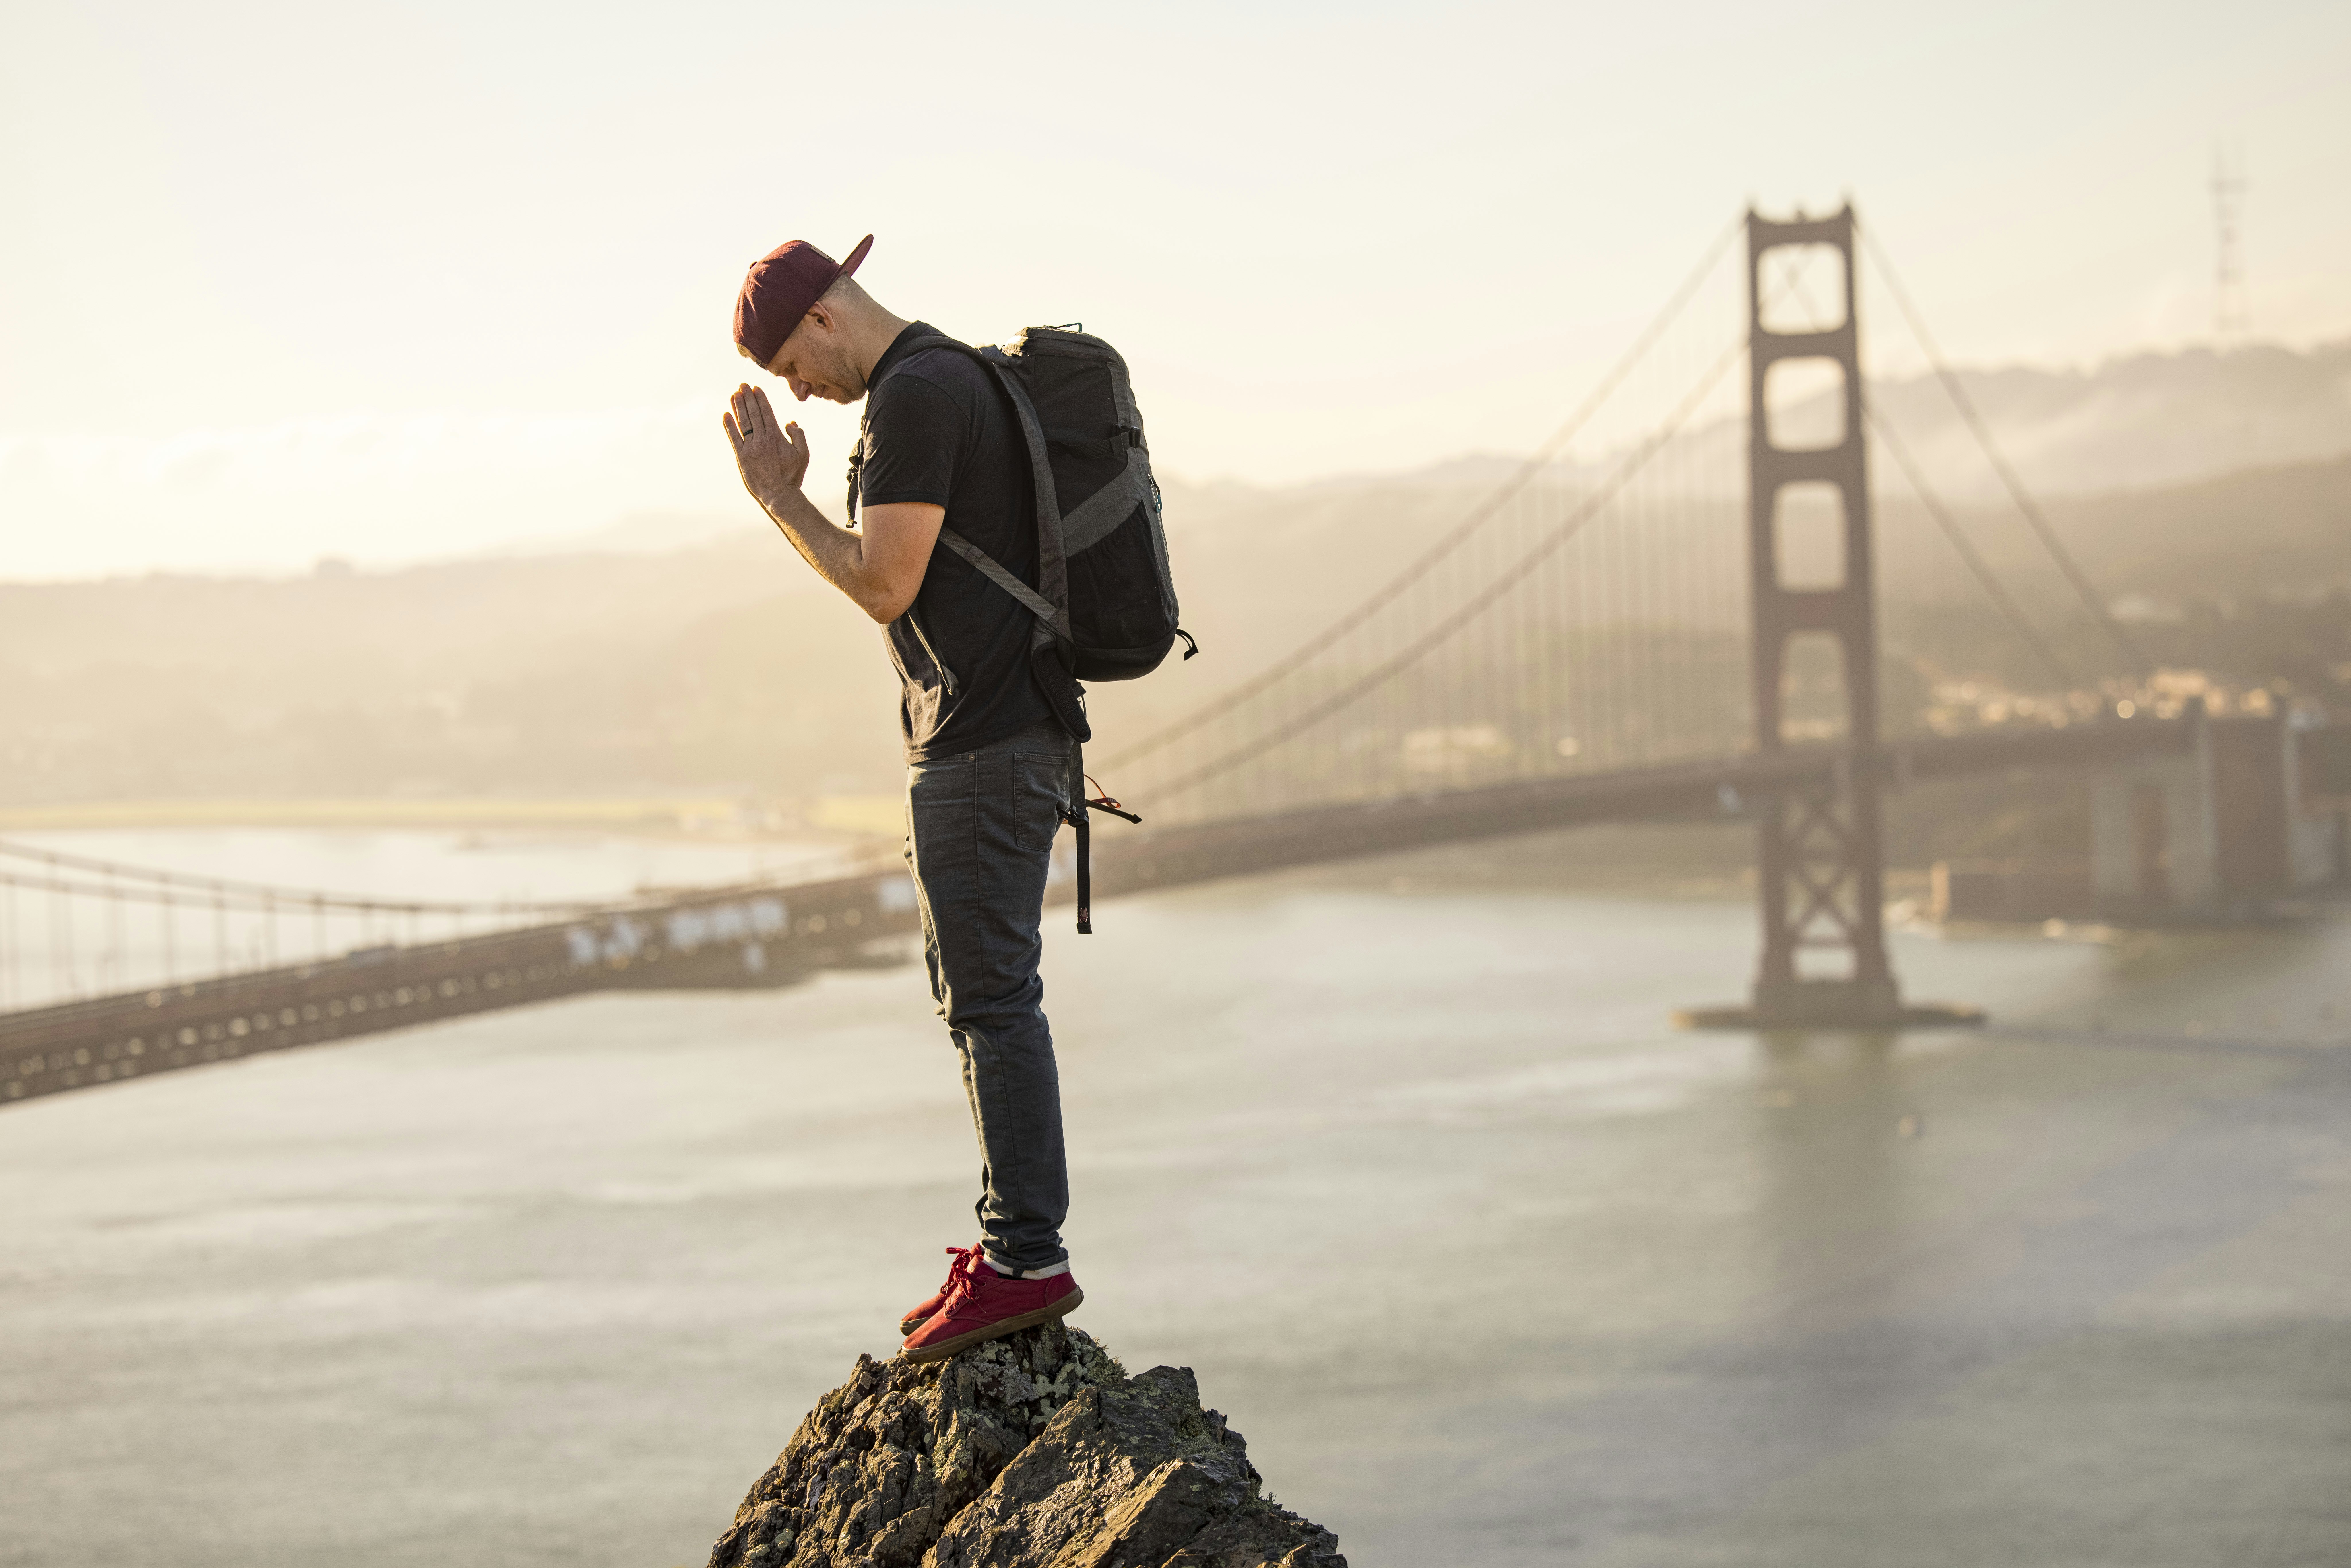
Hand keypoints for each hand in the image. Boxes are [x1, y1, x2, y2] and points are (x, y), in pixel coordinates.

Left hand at [724, 383, 810, 508]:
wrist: (779, 495)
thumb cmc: (792, 475)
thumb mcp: (803, 454)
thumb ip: (799, 436)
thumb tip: (790, 422)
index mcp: (776, 436)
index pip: (766, 412)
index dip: (760, 399)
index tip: (755, 388)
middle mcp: (762, 439)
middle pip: (753, 413)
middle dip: (747, 397)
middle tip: (742, 385)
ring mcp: (751, 447)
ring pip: (743, 422)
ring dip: (737, 407)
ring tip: (734, 394)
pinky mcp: (742, 457)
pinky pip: (734, 438)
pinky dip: (729, 426)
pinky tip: (726, 414)